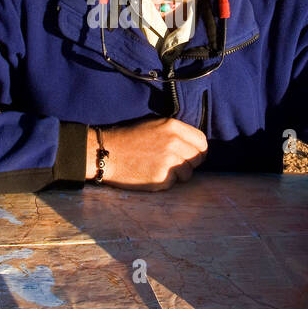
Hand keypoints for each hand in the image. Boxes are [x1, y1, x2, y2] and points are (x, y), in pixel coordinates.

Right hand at [86, 118, 206, 189]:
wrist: (106, 153)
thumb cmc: (127, 138)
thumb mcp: (153, 125)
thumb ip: (175, 132)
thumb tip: (192, 145)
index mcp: (173, 127)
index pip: (201, 141)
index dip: (198, 151)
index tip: (191, 156)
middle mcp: (174, 143)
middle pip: (197, 159)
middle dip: (188, 163)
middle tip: (173, 165)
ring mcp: (169, 161)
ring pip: (187, 174)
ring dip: (177, 175)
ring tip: (159, 169)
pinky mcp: (161, 178)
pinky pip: (172, 183)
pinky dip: (163, 182)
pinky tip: (149, 175)